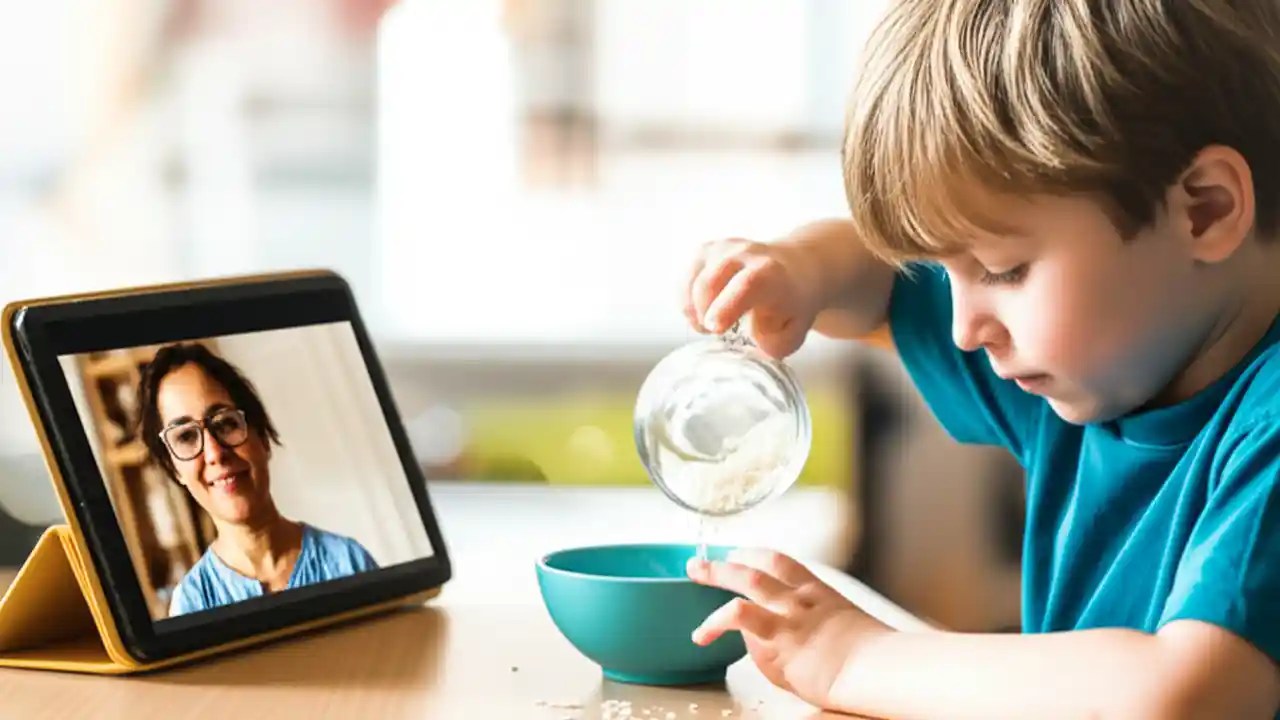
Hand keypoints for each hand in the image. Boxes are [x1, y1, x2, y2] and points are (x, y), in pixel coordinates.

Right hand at [683, 238, 824, 358]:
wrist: (796, 267)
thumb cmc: (791, 303)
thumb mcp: (793, 332)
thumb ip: (773, 343)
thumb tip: (751, 341)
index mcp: (771, 274)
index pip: (746, 285)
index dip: (726, 307)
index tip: (714, 328)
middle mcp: (745, 254)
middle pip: (709, 283)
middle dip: (703, 314)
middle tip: (715, 332)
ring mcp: (722, 249)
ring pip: (691, 283)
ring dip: (694, 310)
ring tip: (712, 322)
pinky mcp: (705, 251)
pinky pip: (685, 282)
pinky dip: (689, 302)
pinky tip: (705, 310)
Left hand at [687, 548, 891, 709]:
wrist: (877, 667)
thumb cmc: (872, 659)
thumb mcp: (846, 632)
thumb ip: (818, 628)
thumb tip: (799, 643)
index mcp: (818, 593)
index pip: (783, 562)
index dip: (756, 556)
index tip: (740, 555)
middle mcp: (801, 597)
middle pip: (760, 565)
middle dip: (729, 561)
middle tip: (703, 562)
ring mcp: (789, 613)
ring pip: (747, 579)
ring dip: (717, 574)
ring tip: (696, 574)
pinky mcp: (778, 636)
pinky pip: (739, 616)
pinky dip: (715, 621)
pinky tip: (701, 634)